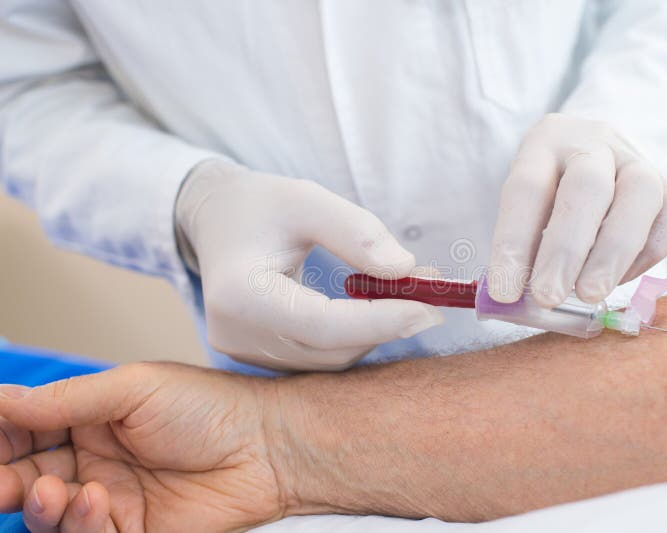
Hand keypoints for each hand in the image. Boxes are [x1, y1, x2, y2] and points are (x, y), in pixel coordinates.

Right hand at [0, 363, 291, 531]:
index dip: (0, 435)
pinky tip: (94, 500)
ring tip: (53, 490)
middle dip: (4, 481)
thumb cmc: (211, 406)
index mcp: (90, 418)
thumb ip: (68, 399)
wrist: (267, 446)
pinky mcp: (133, 531)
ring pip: (47, 515)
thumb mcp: (135, 388)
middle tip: (1, 482)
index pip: (24, 430)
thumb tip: (3, 398)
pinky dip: (79, 524)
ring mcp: (111, 499)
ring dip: (39, 507)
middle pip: (24, 478)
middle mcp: (94, 461)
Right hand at [175, 159, 442, 370]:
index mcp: (239, 295)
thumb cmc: (260, 205)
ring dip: (373, 333)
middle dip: (386, 325)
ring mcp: (243, 353)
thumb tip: (406, 270)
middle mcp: (236, 336)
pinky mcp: (257, 358)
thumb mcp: (306, 199)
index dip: (380, 321)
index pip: (322, 324)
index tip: (430, 308)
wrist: (217, 220)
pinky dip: (352, 337)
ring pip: (329, 359)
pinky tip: (372, 310)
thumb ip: (355, 232)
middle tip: (431, 295)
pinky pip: (318, 358)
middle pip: (329, 349)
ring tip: (406, 294)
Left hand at [487, 113, 666, 306]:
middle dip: (566, 250)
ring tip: (589, 295)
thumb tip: (518, 301)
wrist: (591, 157)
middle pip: (587, 187)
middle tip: (549, 297)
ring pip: (639, 195)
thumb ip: (523, 249)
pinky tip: (619, 278)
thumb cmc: (547, 197)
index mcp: (544, 145)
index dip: (513, 242)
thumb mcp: (524, 208)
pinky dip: (646, 255)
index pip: (526, 188)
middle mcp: (594, 144)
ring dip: (612, 254)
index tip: (504, 292)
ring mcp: (638, 160)